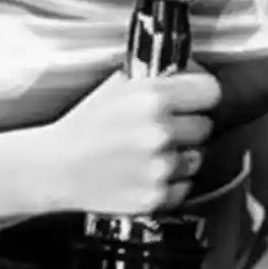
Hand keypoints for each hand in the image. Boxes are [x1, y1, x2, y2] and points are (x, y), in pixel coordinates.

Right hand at [35, 68, 222, 214]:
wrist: (57, 167)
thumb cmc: (84, 126)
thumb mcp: (116, 85)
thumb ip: (155, 78)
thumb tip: (186, 71)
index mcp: (152, 98)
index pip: (211, 91)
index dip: (201, 94)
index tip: (194, 98)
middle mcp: (160, 132)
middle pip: (205, 126)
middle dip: (187, 125)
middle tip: (163, 127)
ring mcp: (160, 168)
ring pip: (197, 158)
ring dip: (180, 155)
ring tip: (150, 152)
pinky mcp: (156, 197)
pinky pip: (184, 186)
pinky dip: (170, 182)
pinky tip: (145, 172)